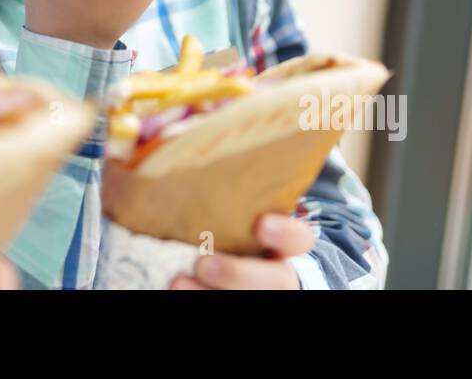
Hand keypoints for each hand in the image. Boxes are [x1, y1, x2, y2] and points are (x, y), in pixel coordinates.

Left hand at [169, 214, 314, 289]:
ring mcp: (261, 291)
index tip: (261, 224)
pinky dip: (196, 295)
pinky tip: (173, 285)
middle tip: (203, 264)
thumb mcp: (236, 219)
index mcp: (281, 246)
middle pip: (275, 280)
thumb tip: (180, 168)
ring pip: (250, 297)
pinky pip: (221, 302)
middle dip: (238, 274)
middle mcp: (276, 274)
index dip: (285, 233)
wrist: (236, 269)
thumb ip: (226, 205)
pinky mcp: (240, 299)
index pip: (298, 238)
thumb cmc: (230, 235)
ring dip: (209, 292)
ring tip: (177, 281)